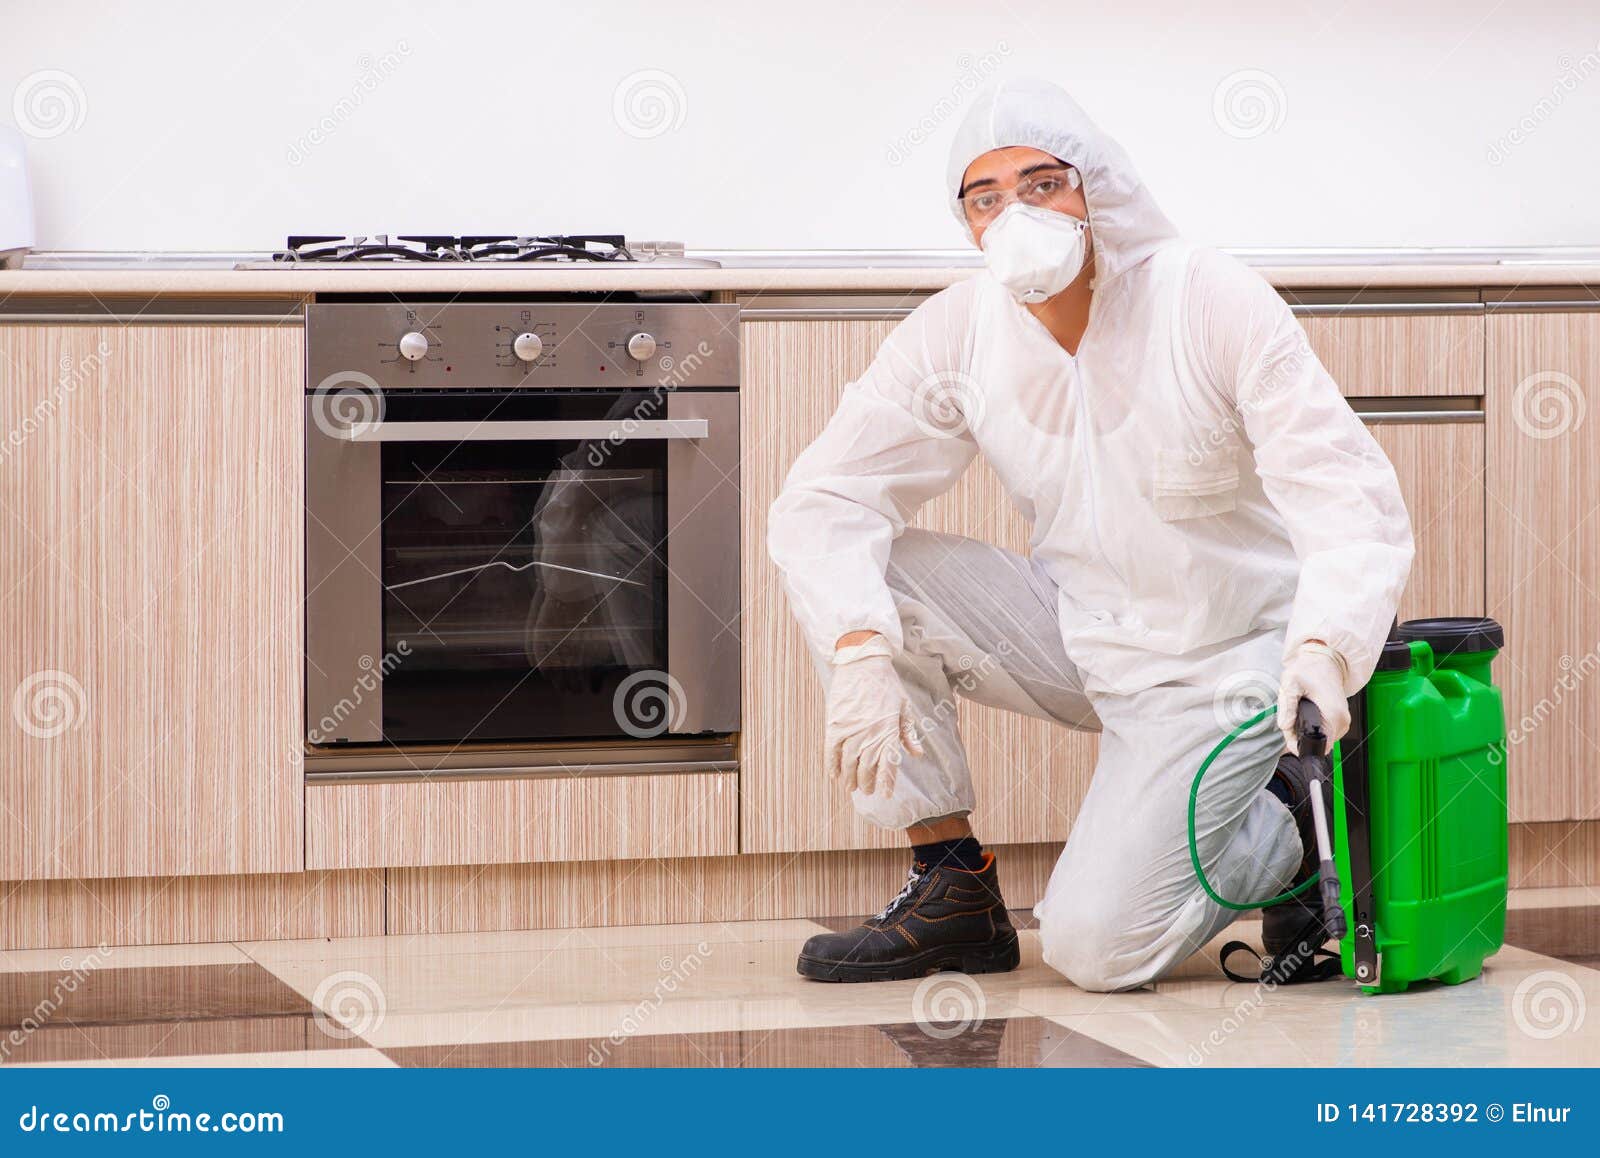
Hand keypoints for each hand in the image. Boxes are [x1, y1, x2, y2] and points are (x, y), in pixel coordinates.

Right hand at [824, 635, 922, 796]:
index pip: (888, 765)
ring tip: (851, 787)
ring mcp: (850, 729)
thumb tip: (916, 754)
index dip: (887, 782)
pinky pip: (831, 750)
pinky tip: (834, 774)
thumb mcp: (903, 707)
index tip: (886, 794)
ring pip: (848, 763)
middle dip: (867, 783)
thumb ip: (908, 733)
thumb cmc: (886, 684)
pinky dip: (832, 765)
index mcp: (889, 730)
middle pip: (866, 767)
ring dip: (850, 778)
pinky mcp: (834, 723)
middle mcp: (869, 733)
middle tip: (867, 791)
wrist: (863, 662)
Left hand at [1277, 642, 1350, 754]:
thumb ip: (1287, 707)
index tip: (1289, 730)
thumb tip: (1285, 726)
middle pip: (1315, 743)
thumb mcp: (1291, 683)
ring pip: (1319, 739)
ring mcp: (1343, 722)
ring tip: (1298, 709)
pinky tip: (1306, 711)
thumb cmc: (1310, 669)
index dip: (1298, 743)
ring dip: (1304, 730)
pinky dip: (1312, 726)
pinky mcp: (1340, 720)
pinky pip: (1324, 732)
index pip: (1316, 746)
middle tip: (1290, 715)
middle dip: (1298, 734)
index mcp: (1332, 715)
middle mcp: (1341, 721)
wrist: (1325, 661)